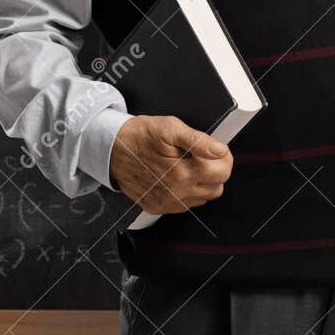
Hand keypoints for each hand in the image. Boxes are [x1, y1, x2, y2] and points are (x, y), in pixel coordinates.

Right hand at [109, 115, 232, 214]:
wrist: (110, 149)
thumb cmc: (138, 136)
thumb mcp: (169, 128)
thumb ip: (198, 140)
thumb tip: (219, 150)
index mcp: (182, 172)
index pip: (223, 172)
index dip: (224, 158)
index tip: (217, 150)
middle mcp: (176, 192)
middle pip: (217, 188)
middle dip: (215, 171)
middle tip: (203, 157)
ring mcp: (166, 202)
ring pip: (203, 198)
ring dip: (202, 183)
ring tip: (188, 165)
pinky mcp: (157, 207)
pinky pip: (185, 205)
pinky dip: (186, 192)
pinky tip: (176, 177)